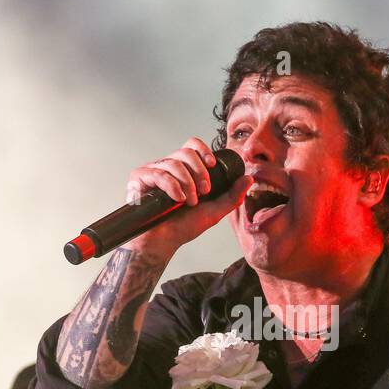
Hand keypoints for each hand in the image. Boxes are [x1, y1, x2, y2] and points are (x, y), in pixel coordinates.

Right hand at [123, 137, 250, 253]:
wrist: (163, 242)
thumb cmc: (183, 227)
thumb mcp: (214, 211)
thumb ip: (232, 196)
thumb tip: (249, 178)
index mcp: (184, 170)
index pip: (192, 146)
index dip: (203, 151)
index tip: (212, 165)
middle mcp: (168, 167)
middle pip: (185, 151)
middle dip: (200, 171)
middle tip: (204, 190)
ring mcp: (153, 171)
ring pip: (174, 163)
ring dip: (187, 184)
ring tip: (190, 202)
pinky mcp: (139, 178)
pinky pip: (158, 173)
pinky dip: (172, 187)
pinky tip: (177, 200)